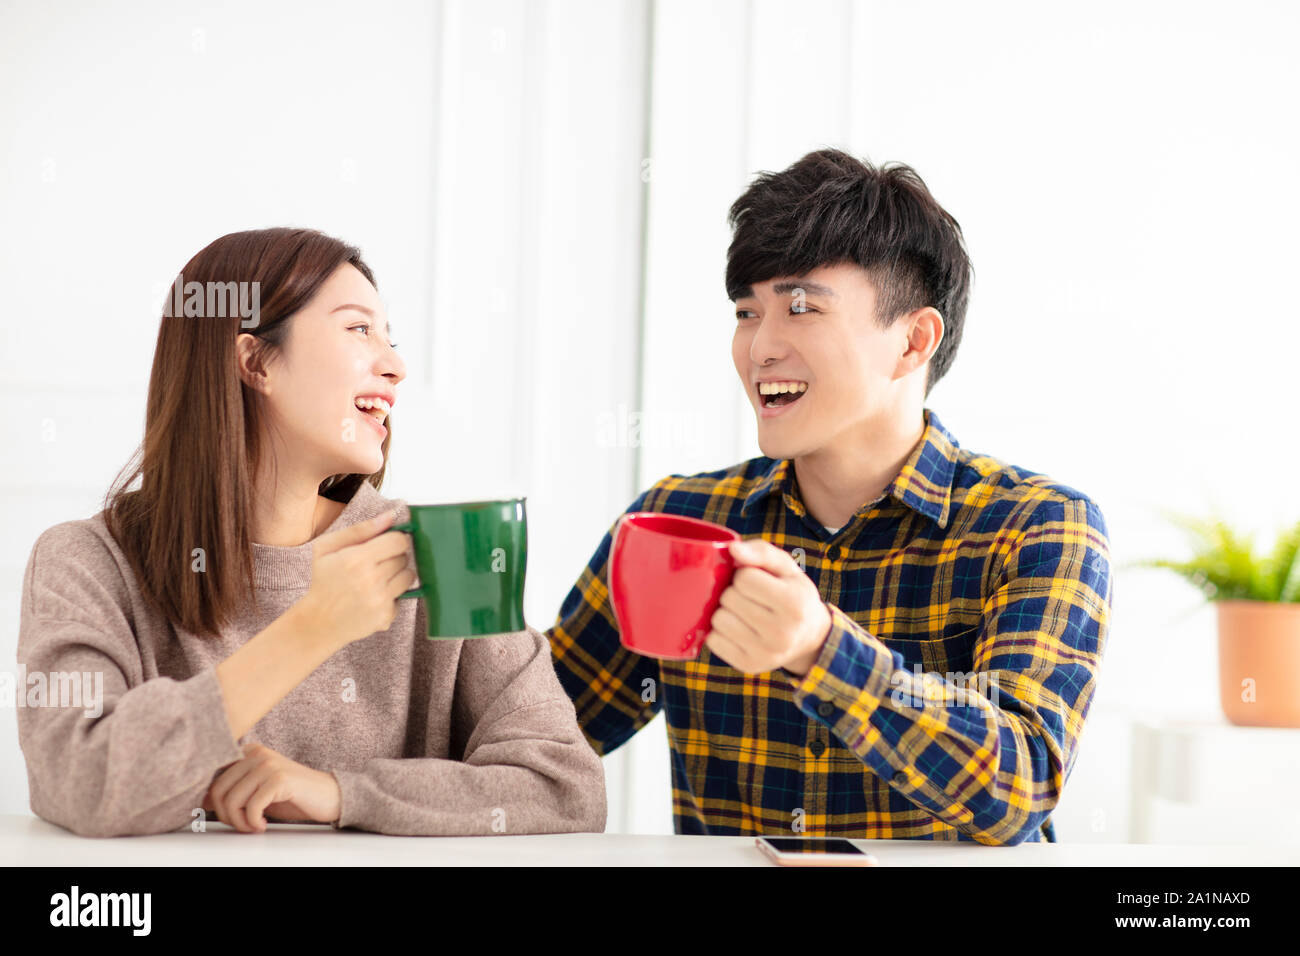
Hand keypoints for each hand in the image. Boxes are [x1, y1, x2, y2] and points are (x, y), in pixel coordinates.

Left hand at [203, 743, 341, 831]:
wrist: (329, 795)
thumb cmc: (293, 795)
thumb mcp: (259, 789)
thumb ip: (236, 788)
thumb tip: (204, 801)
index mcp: (249, 751)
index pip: (214, 777)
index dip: (212, 801)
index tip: (221, 815)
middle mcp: (256, 753)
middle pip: (219, 790)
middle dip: (226, 816)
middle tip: (242, 826)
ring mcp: (268, 764)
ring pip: (232, 799)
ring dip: (239, 822)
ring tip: (253, 826)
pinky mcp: (279, 779)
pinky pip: (251, 807)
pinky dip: (253, 822)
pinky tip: (263, 825)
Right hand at [298, 508, 417, 645]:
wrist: (318, 622)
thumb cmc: (323, 581)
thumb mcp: (327, 548)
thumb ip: (360, 529)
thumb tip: (391, 515)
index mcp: (357, 559)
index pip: (399, 540)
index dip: (394, 539)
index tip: (385, 543)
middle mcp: (372, 580)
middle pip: (403, 557)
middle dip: (392, 557)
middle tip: (374, 564)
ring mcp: (381, 600)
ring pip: (408, 576)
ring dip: (396, 575)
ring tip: (375, 579)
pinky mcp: (387, 616)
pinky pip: (402, 597)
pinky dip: (392, 595)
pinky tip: (373, 597)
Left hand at [704, 538, 832, 675]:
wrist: (809, 637)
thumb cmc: (792, 594)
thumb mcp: (786, 568)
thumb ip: (761, 552)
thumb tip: (732, 550)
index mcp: (793, 603)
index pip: (744, 578)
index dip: (744, 575)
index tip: (756, 581)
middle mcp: (781, 632)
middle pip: (729, 599)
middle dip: (734, 592)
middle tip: (750, 598)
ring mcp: (764, 653)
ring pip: (718, 620)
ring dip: (725, 612)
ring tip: (743, 613)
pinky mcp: (749, 666)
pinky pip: (713, 641)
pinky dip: (720, 632)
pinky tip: (738, 629)